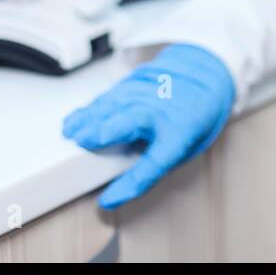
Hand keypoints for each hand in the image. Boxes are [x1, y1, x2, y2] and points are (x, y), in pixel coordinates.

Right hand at [62, 44, 235, 208]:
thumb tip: (113, 195)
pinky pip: (110, 95)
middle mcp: (164, 110)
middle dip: (101, 132)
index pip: (156, 163)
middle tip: (79, 144)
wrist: (204, 76)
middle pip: (128, 123)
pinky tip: (78, 117)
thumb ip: (150, 167)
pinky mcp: (136, 80)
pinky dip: (92, 107)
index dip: (132, 183)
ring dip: (90, 118)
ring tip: (71, 132)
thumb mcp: (180, 149)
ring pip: (115, 105)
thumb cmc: (191, 118)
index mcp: (180, 134)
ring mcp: (149, 91)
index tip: (108, 198)